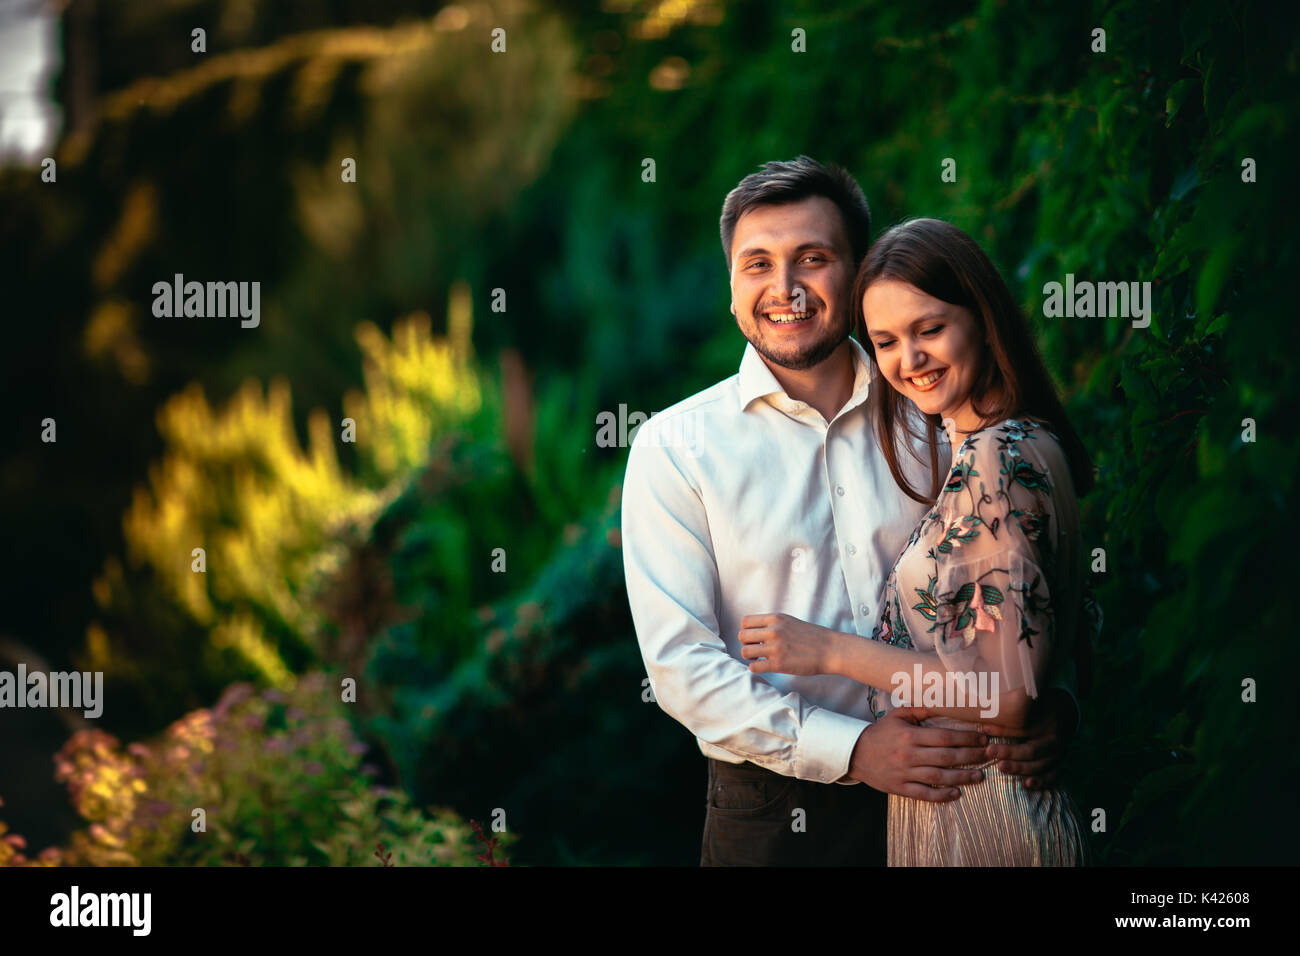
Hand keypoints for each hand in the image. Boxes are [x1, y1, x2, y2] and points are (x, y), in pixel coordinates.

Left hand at [738, 613, 836, 675]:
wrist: (831, 649)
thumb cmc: (813, 637)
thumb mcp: (791, 621)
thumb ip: (773, 624)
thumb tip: (756, 632)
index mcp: (776, 619)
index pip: (745, 621)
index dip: (747, 631)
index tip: (755, 638)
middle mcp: (773, 631)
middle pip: (742, 636)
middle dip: (746, 644)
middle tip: (757, 649)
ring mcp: (775, 648)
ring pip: (745, 652)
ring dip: (750, 657)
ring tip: (759, 659)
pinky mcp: (779, 664)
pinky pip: (753, 667)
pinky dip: (756, 668)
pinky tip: (765, 667)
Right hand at [845, 708, 988, 799]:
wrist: (855, 753)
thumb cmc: (880, 733)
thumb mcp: (897, 716)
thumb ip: (921, 710)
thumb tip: (944, 703)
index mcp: (910, 735)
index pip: (944, 737)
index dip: (966, 738)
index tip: (983, 738)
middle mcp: (909, 755)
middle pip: (946, 757)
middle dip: (971, 756)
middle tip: (989, 756)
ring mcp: (905, 773)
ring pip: (939, 777)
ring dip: (963, 777)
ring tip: (980, 776)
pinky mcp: (901, 788)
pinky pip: (925, 794)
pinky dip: (942, 795)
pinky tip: (957, 793)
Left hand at [976, 688, 1074, 789]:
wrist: (1067, 711)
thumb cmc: (1040, 705)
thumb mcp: (1030, 700)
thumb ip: (1013, 704)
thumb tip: (985, 704)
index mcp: (1044, 721)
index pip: (1022, 727)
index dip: (1002, 729)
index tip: (984, 730)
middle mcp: (1052, 739)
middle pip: (1030, 750)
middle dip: (1009, 752)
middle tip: (989, 752)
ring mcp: (1058, 753)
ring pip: (1039, 765)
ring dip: (1020, 768)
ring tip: (1000, 767)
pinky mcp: (1060, 762)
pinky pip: (1052, 775)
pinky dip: (1041, 781)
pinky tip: (1027, 784)